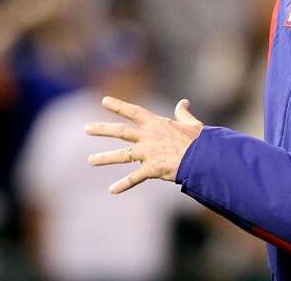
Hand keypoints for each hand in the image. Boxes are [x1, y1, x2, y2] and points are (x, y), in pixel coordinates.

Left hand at [86, 96, 203, 193]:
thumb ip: (183, 113)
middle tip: (86, 128)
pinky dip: (123, 185)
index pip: (134, 111)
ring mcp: (148, 153)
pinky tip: (112, 190)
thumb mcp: (192, 123)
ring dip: (105, 158)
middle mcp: (148, 136)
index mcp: (156, 123)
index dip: (119, 106)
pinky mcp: (152, 169)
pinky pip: (134, 178)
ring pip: (122, 155)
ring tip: (90, 160)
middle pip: (121, 131)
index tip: (104, 101)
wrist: (204, 158)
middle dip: (102, 129)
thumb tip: (183, 103)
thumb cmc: (200, 140)